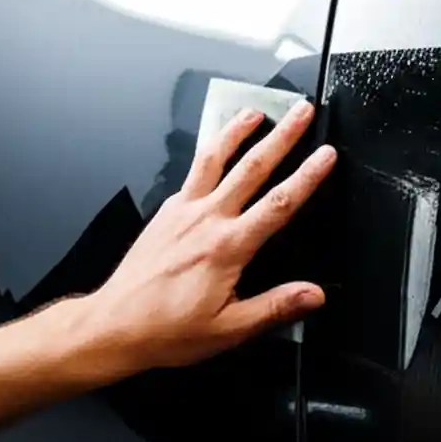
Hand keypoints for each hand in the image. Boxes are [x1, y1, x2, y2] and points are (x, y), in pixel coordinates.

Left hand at [77, 101, 335, 373]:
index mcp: (227, 247)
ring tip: (255, 111)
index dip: (307, 176)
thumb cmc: (168, 330)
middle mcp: (206, 220)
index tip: (325, 154)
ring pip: (215, 159)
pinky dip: (207, 154)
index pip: (278, 204)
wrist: (114, 326)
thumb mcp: (229, 329)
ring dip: (237, 131)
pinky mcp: (165, 213)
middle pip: (251, 167)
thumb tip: (314, 294)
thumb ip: (275, 307)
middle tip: (301, 111)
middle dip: (282, 136)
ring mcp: (182, 211)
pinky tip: (215, 151)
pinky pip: (191, 173)